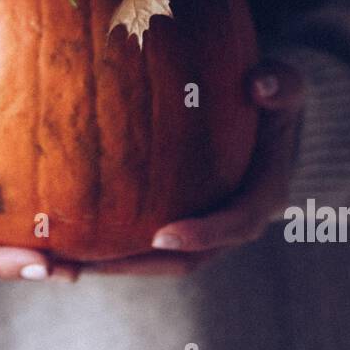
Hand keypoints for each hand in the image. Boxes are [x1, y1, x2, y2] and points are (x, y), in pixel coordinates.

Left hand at [82, 60, 305, 276]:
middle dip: (140, 265)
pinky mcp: (180, 221)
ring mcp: (205, 228)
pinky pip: (145, 240)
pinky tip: (67, 240)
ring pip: (160, 259)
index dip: (203, 235)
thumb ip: (279, 86)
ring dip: (115, 264)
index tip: (161, 236)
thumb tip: (259, 85)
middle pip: (187, 259)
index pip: (236, 224)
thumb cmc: (272, 96)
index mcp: (263, 197)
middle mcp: (232, 222)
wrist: (266, 116)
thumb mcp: (285, 87)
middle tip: (92, 263)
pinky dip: (111, 244)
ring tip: (64, 262)